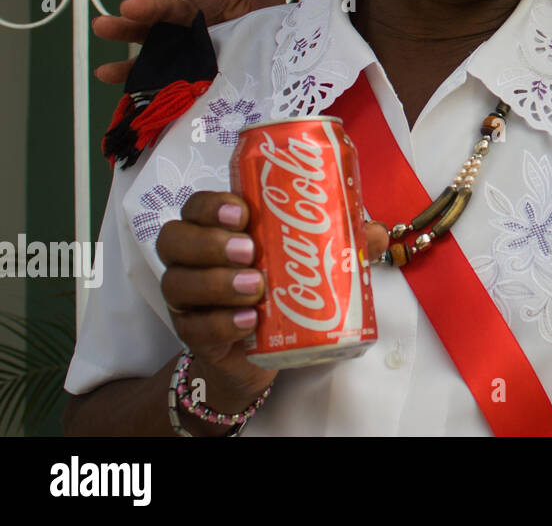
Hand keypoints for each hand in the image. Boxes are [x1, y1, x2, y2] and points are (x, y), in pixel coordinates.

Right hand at [92, 0, 286, 83]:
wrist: (262, 59)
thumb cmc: (260, 23)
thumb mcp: (265, 1)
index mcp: (212, 0)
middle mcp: (189, 20)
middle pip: (164, 11)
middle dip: (146, 8)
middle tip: (128, 6)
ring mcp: (177, 44)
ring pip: (146, 35)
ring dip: (123, 31)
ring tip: (103, 27)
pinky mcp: (170, 68)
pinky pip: (145, 69)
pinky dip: (125, 71)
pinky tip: (106, 71)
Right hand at [157, 192, 389, 414]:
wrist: (264, 348)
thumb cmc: (282, 286)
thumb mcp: (312, 260)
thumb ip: (341, 243)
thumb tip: (375, 233)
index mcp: (218, 229)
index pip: (197, 206)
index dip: (212, 205)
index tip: (243, 213)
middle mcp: (192, 258)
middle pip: (173, 238)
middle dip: (209, 241)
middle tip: (250, 251)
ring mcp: (187, 297)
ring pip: (175, 282)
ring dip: (215, 282)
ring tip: (255, 287)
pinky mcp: (192, 334)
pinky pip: (192, 328)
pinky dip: (220, 323)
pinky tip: (248, 321)